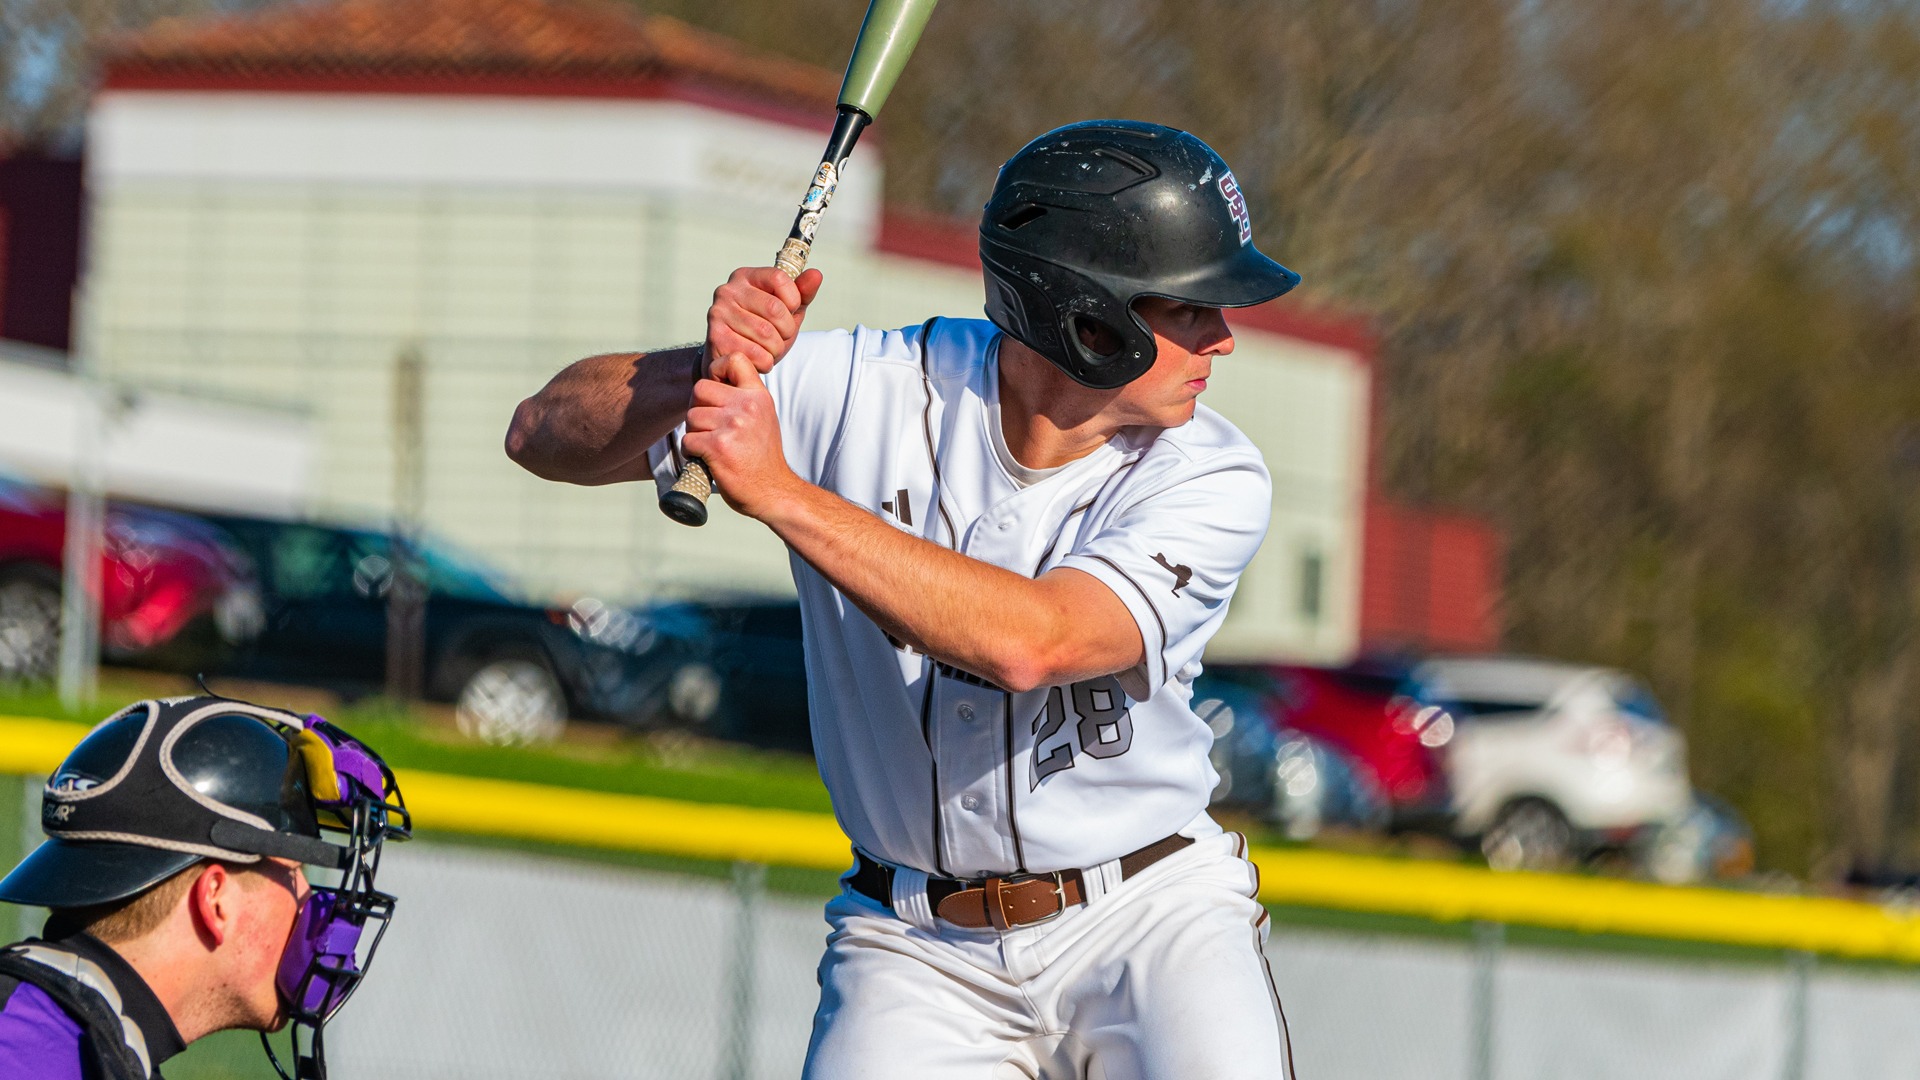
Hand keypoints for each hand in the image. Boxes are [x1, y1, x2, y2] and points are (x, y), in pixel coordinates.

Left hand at [682, 353, 800, 520]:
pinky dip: (692, 452)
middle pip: (700, 389)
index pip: (734, 360)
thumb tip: (714, 383)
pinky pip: (688, 440)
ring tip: (712, 446)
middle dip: (698, 408)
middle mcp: (747, 406)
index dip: (716, 369)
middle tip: (710, 427)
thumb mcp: (763, 418)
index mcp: (759, 396)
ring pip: (691, 417)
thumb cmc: (762, 458)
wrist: (773, 491)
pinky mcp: (718, 446)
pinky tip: (707, 459)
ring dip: (695, 433)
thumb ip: (744, 398)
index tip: (716, 386)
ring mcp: (733, 425)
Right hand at [706, 266, 823, 374]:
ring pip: (765, 333)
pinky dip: (765, 361)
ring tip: (770, 350)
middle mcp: (727, 290)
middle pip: (774, 307)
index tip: (790, 311)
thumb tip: (816, 274)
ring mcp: (718, 313)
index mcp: (745, 277)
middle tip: (782, 338)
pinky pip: (755, 352)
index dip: (793, 299)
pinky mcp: (715, 337)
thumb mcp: (787, 310)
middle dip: (787, 329)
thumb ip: (802, 293)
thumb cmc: (763, 330)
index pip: (779, 278)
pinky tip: (759, 359)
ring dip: (776, 348)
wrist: (734, 359)